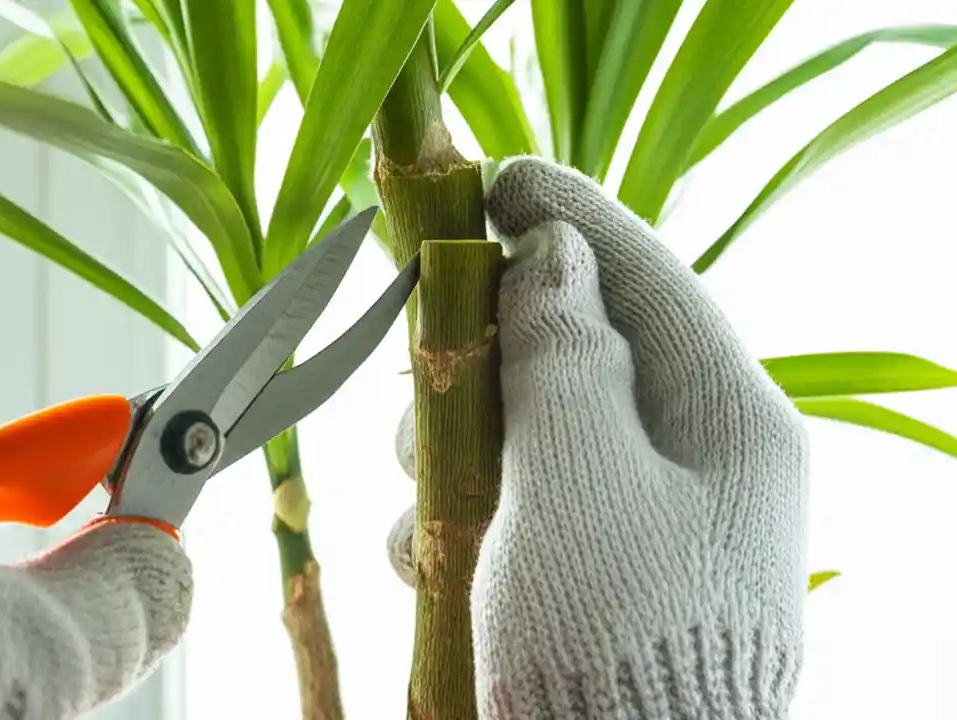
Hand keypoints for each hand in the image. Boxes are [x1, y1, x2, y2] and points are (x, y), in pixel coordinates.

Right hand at [387, 156, 807, 718]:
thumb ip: (561, 354)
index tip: (501, 178)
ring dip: (459, 442)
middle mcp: (691, 465)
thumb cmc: (607, 637)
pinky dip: (460, 515)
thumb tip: (554, 255)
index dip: (574, 220)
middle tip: (431, 359)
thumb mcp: (579, 479)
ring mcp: (634, 522)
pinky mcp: (582, 573)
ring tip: (420, 486)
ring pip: (532, 430)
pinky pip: (516, 504)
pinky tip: (426, 552)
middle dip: (492, 352)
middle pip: (581, 352)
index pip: (652, 283)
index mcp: (727, 425)